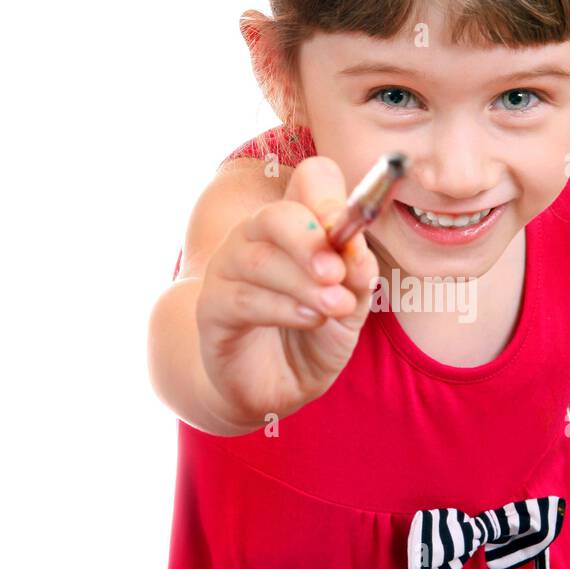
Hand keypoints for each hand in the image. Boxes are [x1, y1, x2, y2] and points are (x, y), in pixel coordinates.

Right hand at [196, 156, 379, 428]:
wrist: (272, 388)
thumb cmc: (312, 338)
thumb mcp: (349, 308)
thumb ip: (356, 278)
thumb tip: (358, 253)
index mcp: (297, 226)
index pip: (311, 180)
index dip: (331, 200)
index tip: (352, 236)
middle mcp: (256, 237)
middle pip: (276, 215)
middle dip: (310, 240)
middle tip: (337, 273)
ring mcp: (228, 270)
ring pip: (259, 260)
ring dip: (303, 283)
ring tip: (336, 307)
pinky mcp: (211, 309)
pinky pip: (243, 299)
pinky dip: (282, 308)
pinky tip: (309, 320)